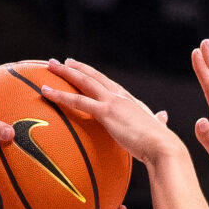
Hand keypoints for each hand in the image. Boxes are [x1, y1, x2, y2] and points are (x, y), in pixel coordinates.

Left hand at [37, 58, 182, 160]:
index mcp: (130, 100)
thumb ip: (156, 120)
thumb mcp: (156, 127)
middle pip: (93, 77)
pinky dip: (60, 95)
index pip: (108, 84)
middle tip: (60, 62)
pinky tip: (46, 91)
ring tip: (50, 65)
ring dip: (65, 72)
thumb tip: (162, 116)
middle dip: (76, 68)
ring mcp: (112, 102)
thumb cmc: (160, 143)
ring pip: (83, 81)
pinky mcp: (105, 112)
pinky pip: (77, 101)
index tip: (83, 70)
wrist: (162, 146)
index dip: (94, 76)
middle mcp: (120, 96)